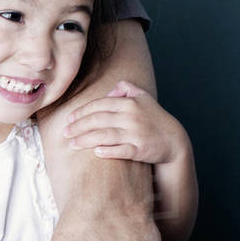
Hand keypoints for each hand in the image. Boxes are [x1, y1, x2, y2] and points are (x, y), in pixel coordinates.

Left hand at [65, 80, 188, 165]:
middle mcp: (131, 116)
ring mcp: (136, 133)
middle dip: (78, 126)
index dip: (82, 112)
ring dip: (85, 140)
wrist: (174, 140)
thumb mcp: (143, 97)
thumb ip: (125, 88)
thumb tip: (108, 92)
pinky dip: (107, 150)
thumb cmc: (154, 118)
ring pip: (105, 135)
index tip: (70, 119)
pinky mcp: (140, 149)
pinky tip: (96, 152)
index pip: (99, 105)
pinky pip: (120, 150)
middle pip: (98, 120)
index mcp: (129, 103)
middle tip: (65, 133)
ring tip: (72, 144)